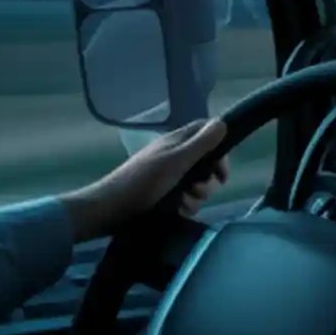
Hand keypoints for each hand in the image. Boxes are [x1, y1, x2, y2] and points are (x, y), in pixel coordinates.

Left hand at [59, 119, 229, 241]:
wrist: (112, 209)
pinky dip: (186, 205)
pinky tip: (178, 211)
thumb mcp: (176, 161)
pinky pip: (187, 198)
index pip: (206, 132)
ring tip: (184, 203)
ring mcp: (169, 176)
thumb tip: (224, 123)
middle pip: (206, 161)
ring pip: (198, 183)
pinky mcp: (165, 195)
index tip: (222, 168)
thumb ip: (200, 144)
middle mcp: (175, 156)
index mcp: (176, 142)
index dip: (219, 146)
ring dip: (197, 196)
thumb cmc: (143, 181)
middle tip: (200, 189)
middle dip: (208, 178)